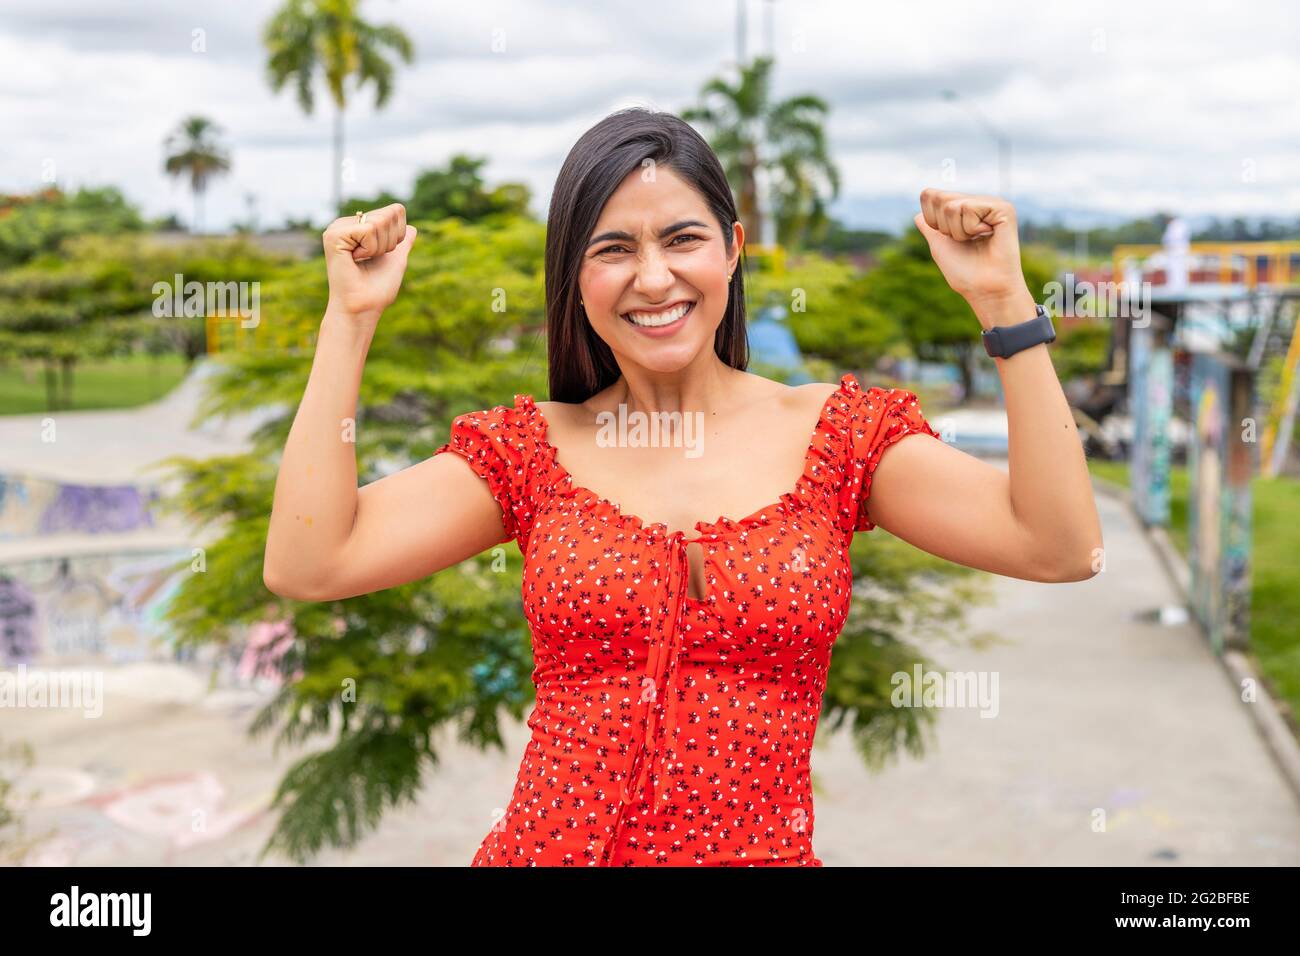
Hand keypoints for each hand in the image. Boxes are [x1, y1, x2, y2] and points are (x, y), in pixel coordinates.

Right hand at [322, 203, 416, 322]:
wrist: (364, 307)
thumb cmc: (377, 289)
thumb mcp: (396, 260)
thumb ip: (403, 242)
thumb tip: (412, 228)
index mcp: (358, 226)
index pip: (396, 211)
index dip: (398, 236)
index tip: (380, 255)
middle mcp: (346, 223)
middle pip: (390, 214)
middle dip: (390, 242)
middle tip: (371, 259)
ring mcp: (338, 228)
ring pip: (381, 221)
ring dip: (380, 247)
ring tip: (362, 261)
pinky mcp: (334, 235)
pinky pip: (369, 230)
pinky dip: (371, 249)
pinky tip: (355, 260)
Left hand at [913, 189, 1030, 312]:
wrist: (984, 289)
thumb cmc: (965, 272)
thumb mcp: (939, 245)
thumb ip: (929, 227)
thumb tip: (918, 214)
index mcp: (964, 208)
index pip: (929, 195)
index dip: (931, 220)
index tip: (949, 238)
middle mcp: (977, 201)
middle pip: (938, 197)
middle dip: (943, 227)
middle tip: (964, 241)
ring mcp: (991, 203)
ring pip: (951, 205)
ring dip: (957, 231)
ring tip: (975, 241)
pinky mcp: (1003, 208)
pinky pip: (969, 208)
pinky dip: (970, 228)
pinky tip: (987, 236)